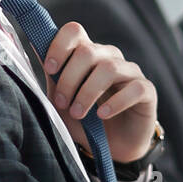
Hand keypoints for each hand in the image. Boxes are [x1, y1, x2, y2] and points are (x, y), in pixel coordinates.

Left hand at [40, 23, 157, 162]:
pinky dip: (116, 102)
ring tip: (78, 114)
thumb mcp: (62, 103)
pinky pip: (134, 88)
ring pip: (109, 68)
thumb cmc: (85, 123)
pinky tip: (103, 115)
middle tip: (62, 103)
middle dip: (70, 78)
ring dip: (88, 92)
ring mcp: (131, 73)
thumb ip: (52, 77)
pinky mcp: (147, 91)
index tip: (50, 69)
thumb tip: (35, 46)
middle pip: (88, 51)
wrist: (111, 149)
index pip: (75, 32)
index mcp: (88, 55)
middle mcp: (110, 58)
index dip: (60, 45)